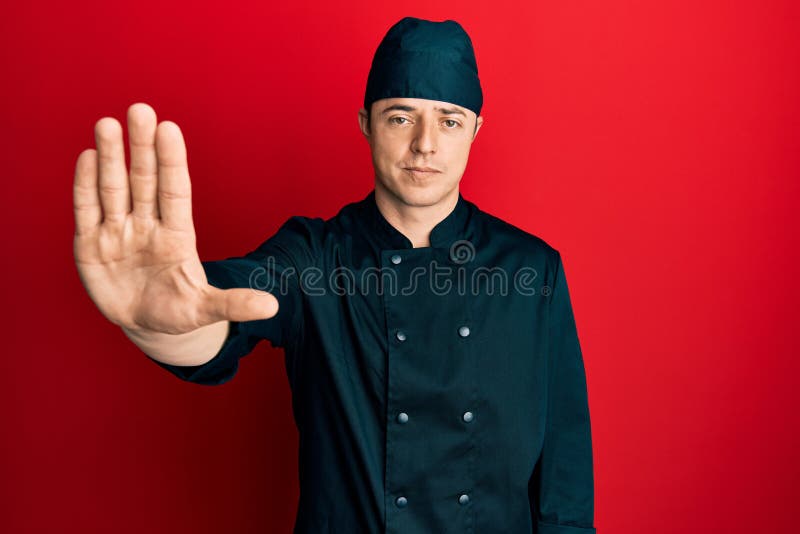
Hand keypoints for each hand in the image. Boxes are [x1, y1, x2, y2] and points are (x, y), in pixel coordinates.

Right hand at [73, 103, 277, 334]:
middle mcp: (147, 225)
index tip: (170, 128)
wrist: (145, 324)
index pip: (175, 191)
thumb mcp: (206, 310)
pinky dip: (85, 185)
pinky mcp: (90, 245)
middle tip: (141, 110)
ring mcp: (118, 233)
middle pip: (144, 180)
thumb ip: (234, 304)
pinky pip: (87, 211)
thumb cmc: (178, 310)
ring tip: (107, 124)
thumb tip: (272, 308)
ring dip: (109, 158)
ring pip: (113, 189)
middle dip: (141, 147)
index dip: (172, 161)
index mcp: (177, 235)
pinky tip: (87, 156)